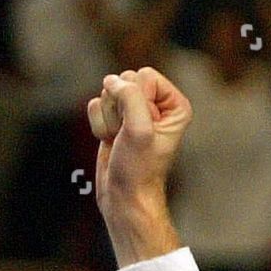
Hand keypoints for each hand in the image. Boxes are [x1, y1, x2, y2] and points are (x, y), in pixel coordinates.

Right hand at [87, 67, 191, 244]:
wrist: (124, 195)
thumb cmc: (139, 169)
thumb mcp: (139, 130)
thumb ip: (130, 97)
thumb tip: (112, 81)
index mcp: (174, 104)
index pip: (145, 75)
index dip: (136, 100)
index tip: (141, 128)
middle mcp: (157, 104)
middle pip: (124, 80)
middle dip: (119, 109)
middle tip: (128, 136)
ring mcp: (134, 110)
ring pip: (107, 92)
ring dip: (108, 119)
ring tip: (121, 141)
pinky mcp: (116, 118)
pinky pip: (96, 104)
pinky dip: (99, 125)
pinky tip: (111, 142)